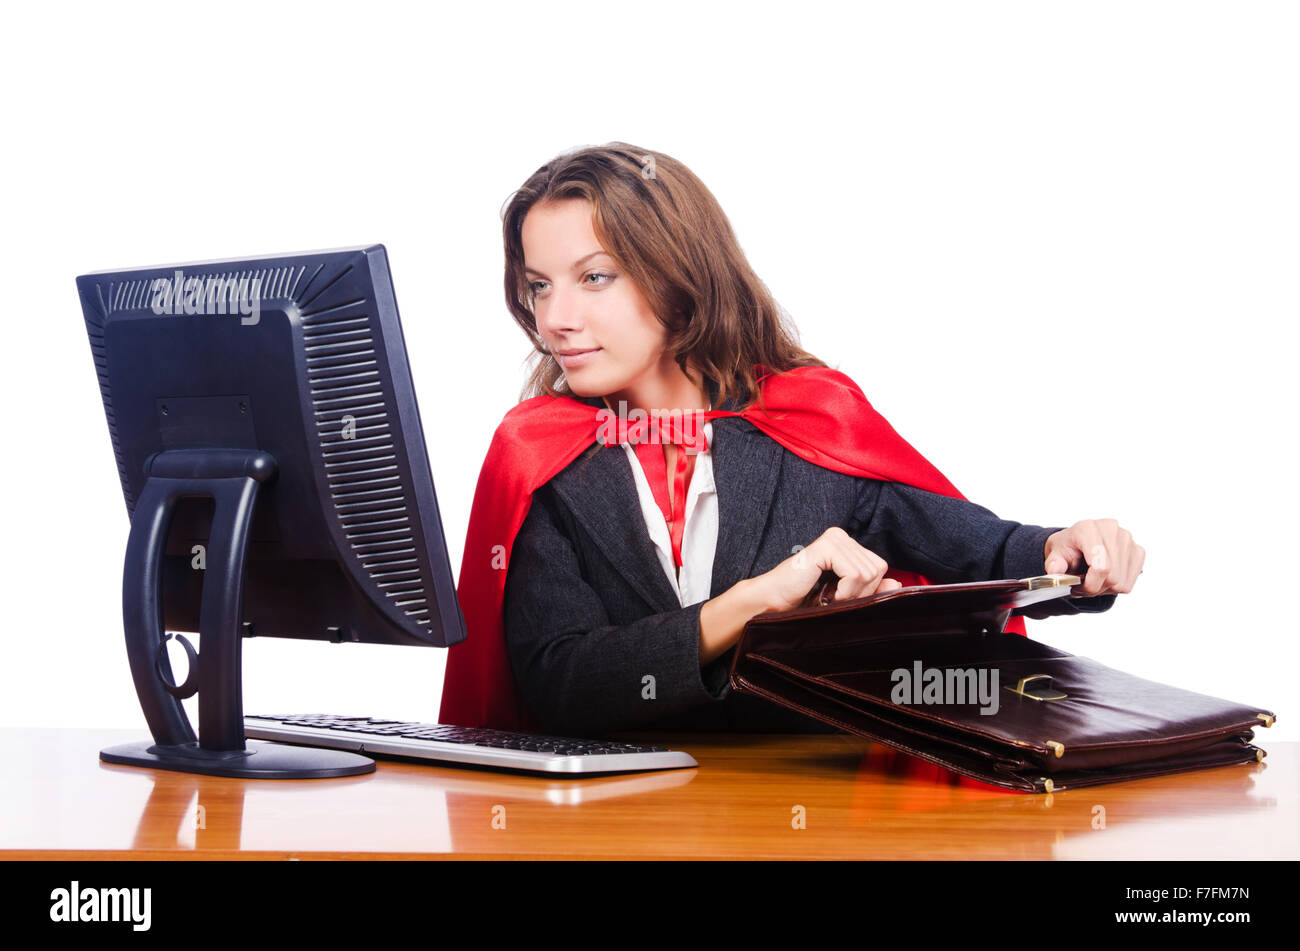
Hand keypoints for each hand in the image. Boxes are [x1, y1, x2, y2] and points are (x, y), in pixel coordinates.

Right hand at [751, 526, 902, 612]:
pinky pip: (855, 575)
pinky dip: (844, 592)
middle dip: (859, 593)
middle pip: (877, 570)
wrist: (772, 604)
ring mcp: (834, 538)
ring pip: (868, 574)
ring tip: (826, 596)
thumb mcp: (844, 598)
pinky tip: (824, 593)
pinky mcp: (827, 545)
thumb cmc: (803, 602)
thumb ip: (871, 590)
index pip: (879, 568)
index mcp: (847, 545)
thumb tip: (896, 583)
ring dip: (849, 595)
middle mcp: (842, 536)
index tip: (840, 598)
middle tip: (832, 599)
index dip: (866, 590)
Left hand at [1044, 519, 1144, 597]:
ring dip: (1105, 588)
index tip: (1076, 587)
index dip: (1090, 585)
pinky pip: (1130, 581)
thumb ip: (1054, 565)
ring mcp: (1127, 539)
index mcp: (1088, 529)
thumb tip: (1055, 571)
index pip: (1102, 567)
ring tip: (1091, 579)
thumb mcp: (1054, 556)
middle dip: (1095, 588)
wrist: (1076, 542)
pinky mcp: (1137, 550)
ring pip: (1122, 582)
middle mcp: (1111, 529)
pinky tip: (1104, 576)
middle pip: (1113, 578)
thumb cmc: (1067, 548)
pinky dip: (1116, 585)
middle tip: (1081, 585)